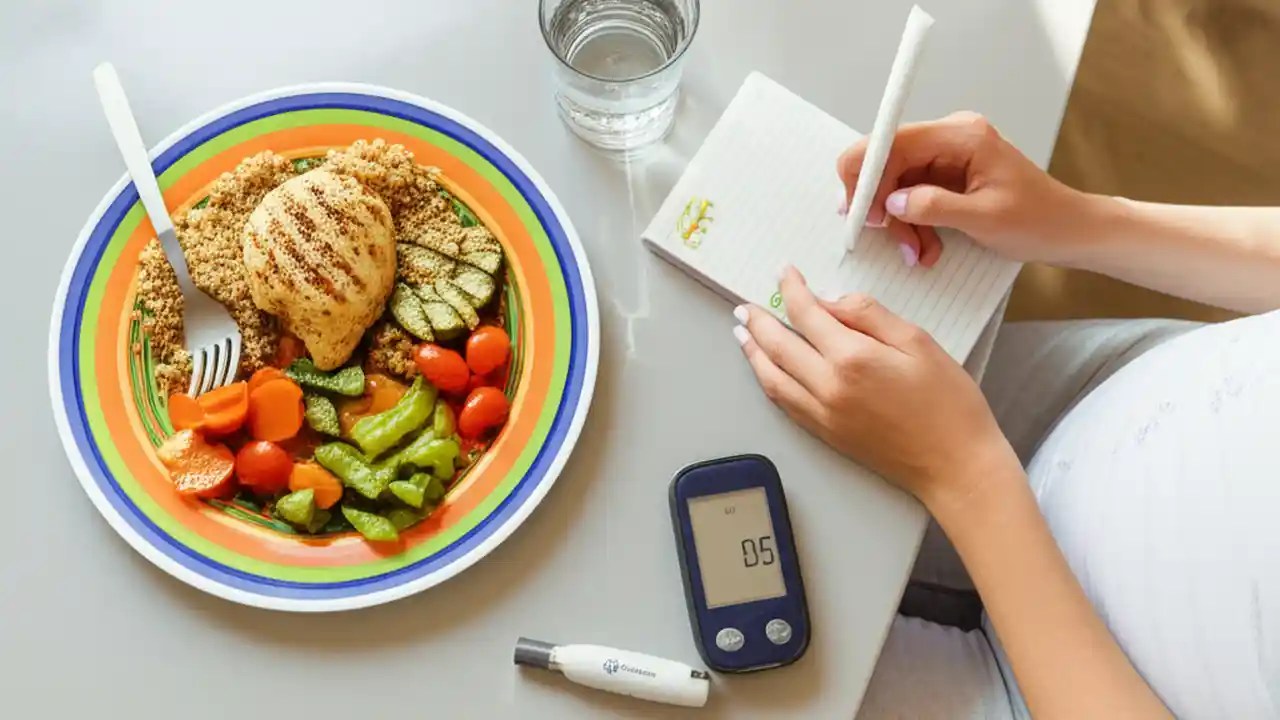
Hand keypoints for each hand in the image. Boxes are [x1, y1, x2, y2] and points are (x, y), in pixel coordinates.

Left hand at [734, 266, 1017, 508]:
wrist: (955, 465)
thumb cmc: (948, 403)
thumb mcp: (917, 342)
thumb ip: (869, 316)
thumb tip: (832, 301)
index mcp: (852, 358)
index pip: (806, 314)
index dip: (792, 290)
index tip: (785, 273)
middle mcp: (828, 387)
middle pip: (778, 347)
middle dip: (758, 323)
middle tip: (745, 307)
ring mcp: (823, 415)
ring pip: (773, 378)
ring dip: (753, 354)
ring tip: (742, 335)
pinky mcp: (826, 435)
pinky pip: (785, 403)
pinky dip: (769, 382)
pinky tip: (766, 372)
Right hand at [838, 112, 1085, 267]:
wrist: (1068, 231)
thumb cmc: (1039, 220)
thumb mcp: (985, 219)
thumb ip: (934, 207)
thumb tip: (891, 203)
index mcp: (962, 135)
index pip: (893, 141)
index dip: (867, 173)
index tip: (856, 210)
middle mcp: (950, 138)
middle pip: (888, 163)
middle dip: (881, 205)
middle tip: (885, 237)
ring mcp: (947, 157)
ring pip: (896, 186)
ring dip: (899, 223)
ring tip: (917, 253)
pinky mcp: (946, 178)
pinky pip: (911, 198)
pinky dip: (912, 226)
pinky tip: (925, 248)